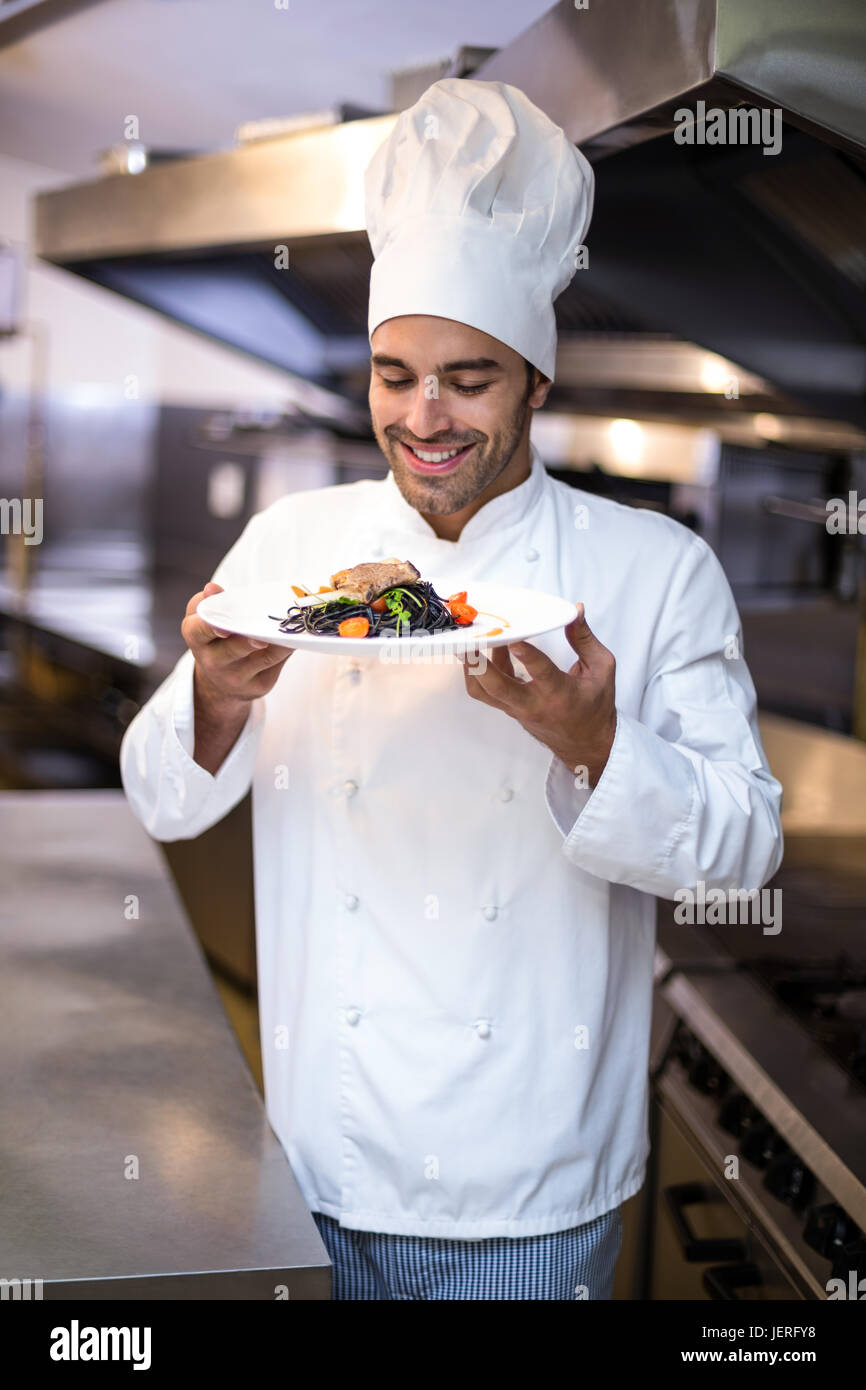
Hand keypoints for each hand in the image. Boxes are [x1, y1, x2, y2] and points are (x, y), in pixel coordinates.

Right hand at [182, 581, 293, 707]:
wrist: (221, 681)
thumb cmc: (214, 640)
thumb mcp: (202, 620)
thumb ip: (207, 602)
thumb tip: (212, 588)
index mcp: (198, 640)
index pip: (199, 632)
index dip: (210, 628)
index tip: (224, 627)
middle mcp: (214, 662)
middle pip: (235, 649)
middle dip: (250, 641)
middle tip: (265, 632)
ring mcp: (238, 677)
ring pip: (264, 658)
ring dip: (280, 643)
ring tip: (291, 629)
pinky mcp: (259, 686)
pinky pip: (277, 664)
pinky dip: (288, 650)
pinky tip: (296, 638)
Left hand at [460, 603, 616, 786]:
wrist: (585, 743)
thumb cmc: (595, 705)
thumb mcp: (601, 669)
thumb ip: (584, 639)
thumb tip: (576, 610)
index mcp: (560, 693)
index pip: (541, 673)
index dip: (527, 656)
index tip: (515, 639)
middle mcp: (534, 704)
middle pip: (496, 687)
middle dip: (479, 664)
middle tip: (469, 640)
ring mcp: (517, 709)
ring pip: (483, 691)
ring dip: (472, 667)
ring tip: (467, 641)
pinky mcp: (509, 709)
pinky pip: (486, 691)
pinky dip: (480, 670)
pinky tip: (487, 649)